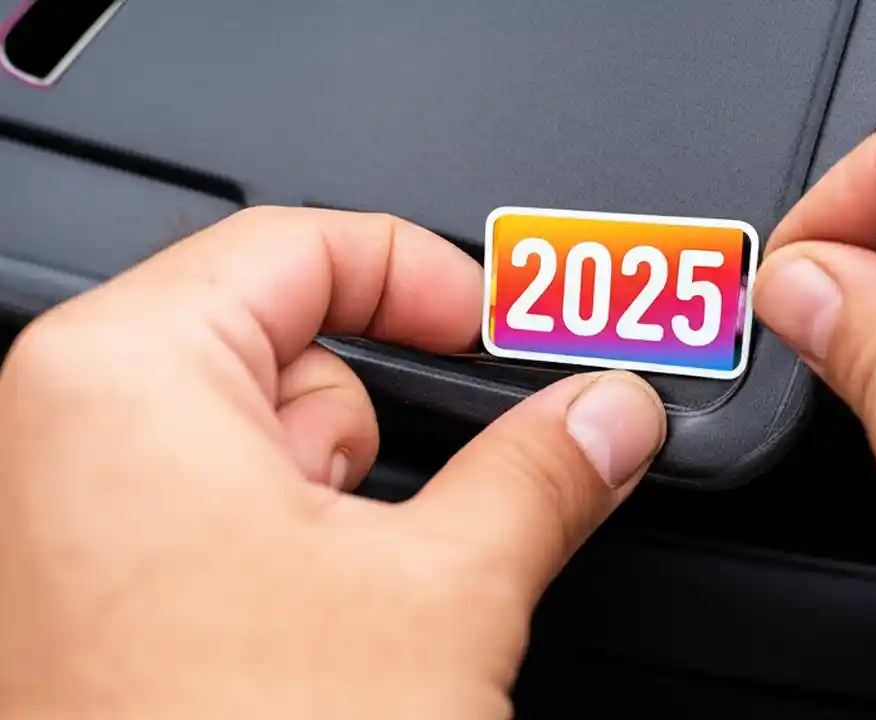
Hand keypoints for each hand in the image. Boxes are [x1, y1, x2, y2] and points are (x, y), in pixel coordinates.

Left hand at [0, 207, 665, 717]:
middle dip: (387, 418)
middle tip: (446, 495)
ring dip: (350, 498)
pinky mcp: (97, 593)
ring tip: (371, 600)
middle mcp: (66, 434)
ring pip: (266, 437)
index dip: (424, 276)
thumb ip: (543, 471)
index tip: (498, 332)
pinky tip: (323, 634)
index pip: (302, 242)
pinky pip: (227, 512)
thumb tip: (611, 411)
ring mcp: (71, 519)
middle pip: (287, 341)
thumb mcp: (442, 593)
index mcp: (125, 376)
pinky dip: (300, 544)